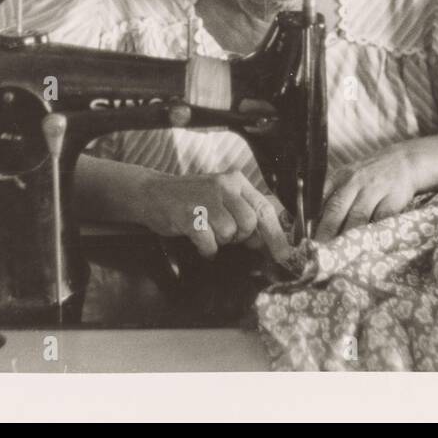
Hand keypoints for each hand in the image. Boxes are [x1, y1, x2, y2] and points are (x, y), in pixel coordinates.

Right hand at [140, 171, 290, 261]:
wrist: (153, 193)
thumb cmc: (192, 199)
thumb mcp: (221, 198)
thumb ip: (244, 213)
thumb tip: (266, 240)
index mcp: (236, 181)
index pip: (265, 209)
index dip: (276, 235)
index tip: (284, 256)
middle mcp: (223, 185)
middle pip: (250, 223)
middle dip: (240, 236)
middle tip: (225, 233)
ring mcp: (205, 199)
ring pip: (230, 233)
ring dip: (220, 240)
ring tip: (208, 231)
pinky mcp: (189, 215)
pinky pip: (210, 242)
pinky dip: (206, 248)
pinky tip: (198, 240)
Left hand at [314, 142, 427, 241]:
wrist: (403, 162)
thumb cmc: (369, 177)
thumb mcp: (347, 179)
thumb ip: (330, 199)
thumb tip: (309, 227)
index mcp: (338, 177)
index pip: (318, 198)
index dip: (310, 219)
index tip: (305, 238)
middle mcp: (354, 181)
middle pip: (336, 209)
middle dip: (325, 232)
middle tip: (319, 252)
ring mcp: (374, 189)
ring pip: (358, 216)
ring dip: (347, 237)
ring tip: (339, 255)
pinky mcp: (392, 199)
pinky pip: (380, 220)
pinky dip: (372, 235)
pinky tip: (365, 248)